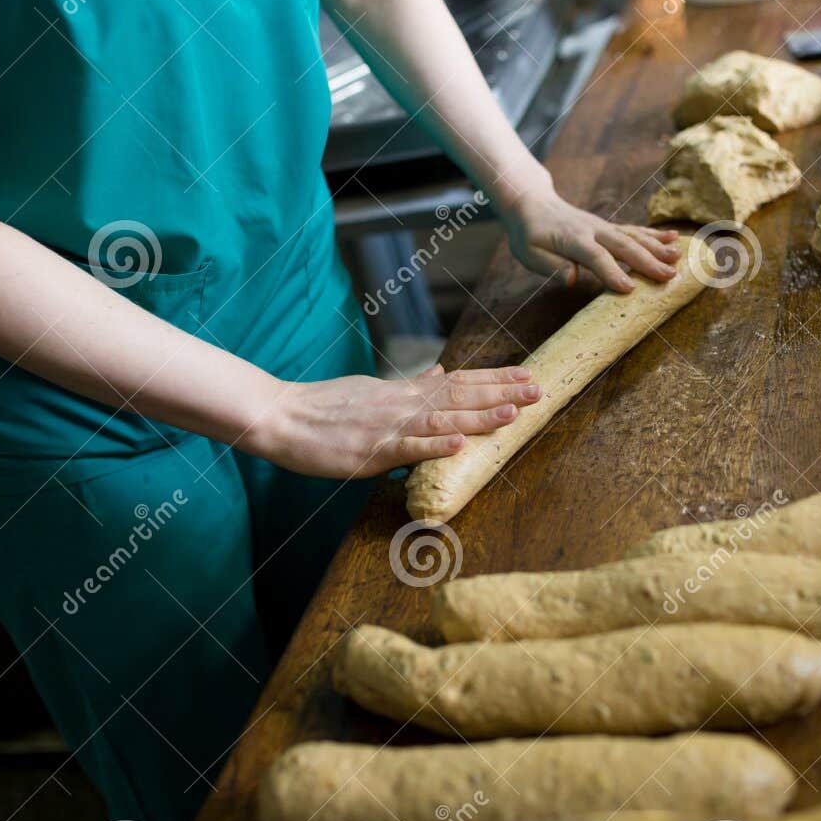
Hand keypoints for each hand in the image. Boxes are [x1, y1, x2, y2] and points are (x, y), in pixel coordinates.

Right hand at [245, 365, 541, 477]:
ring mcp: (388, 426)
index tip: (527, 374)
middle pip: (460, 397)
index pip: (459, 383)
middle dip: (501, 394)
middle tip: (539, 389)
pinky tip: (460, 445)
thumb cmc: (325, 408)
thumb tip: (442, 371)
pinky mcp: (370, 450)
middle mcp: (403, 405)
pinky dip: (434, 446)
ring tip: (513, 412)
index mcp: (405, 393)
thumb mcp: (374, 389)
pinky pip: (407, 448)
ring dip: (478, 417)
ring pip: (441, 421)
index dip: (494, 379)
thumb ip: (411, 385)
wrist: (280, 415)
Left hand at [501, 188, 680, 292]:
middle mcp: (593, 230)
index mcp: (573, 239)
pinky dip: (655, 234)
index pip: (596, 257)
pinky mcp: (609, 227)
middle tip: (669, 276)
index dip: (612, 273)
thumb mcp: (528, 254)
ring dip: (658, 247)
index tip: (630, 289)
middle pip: (623, 246)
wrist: (532, 203)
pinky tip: (674, 237)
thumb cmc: (529, 234)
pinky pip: (635, 230)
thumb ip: (550, 265)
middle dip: (648, 262)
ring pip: (634, 236)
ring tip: (679, 256)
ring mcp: (604, 227)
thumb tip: (570, 278)